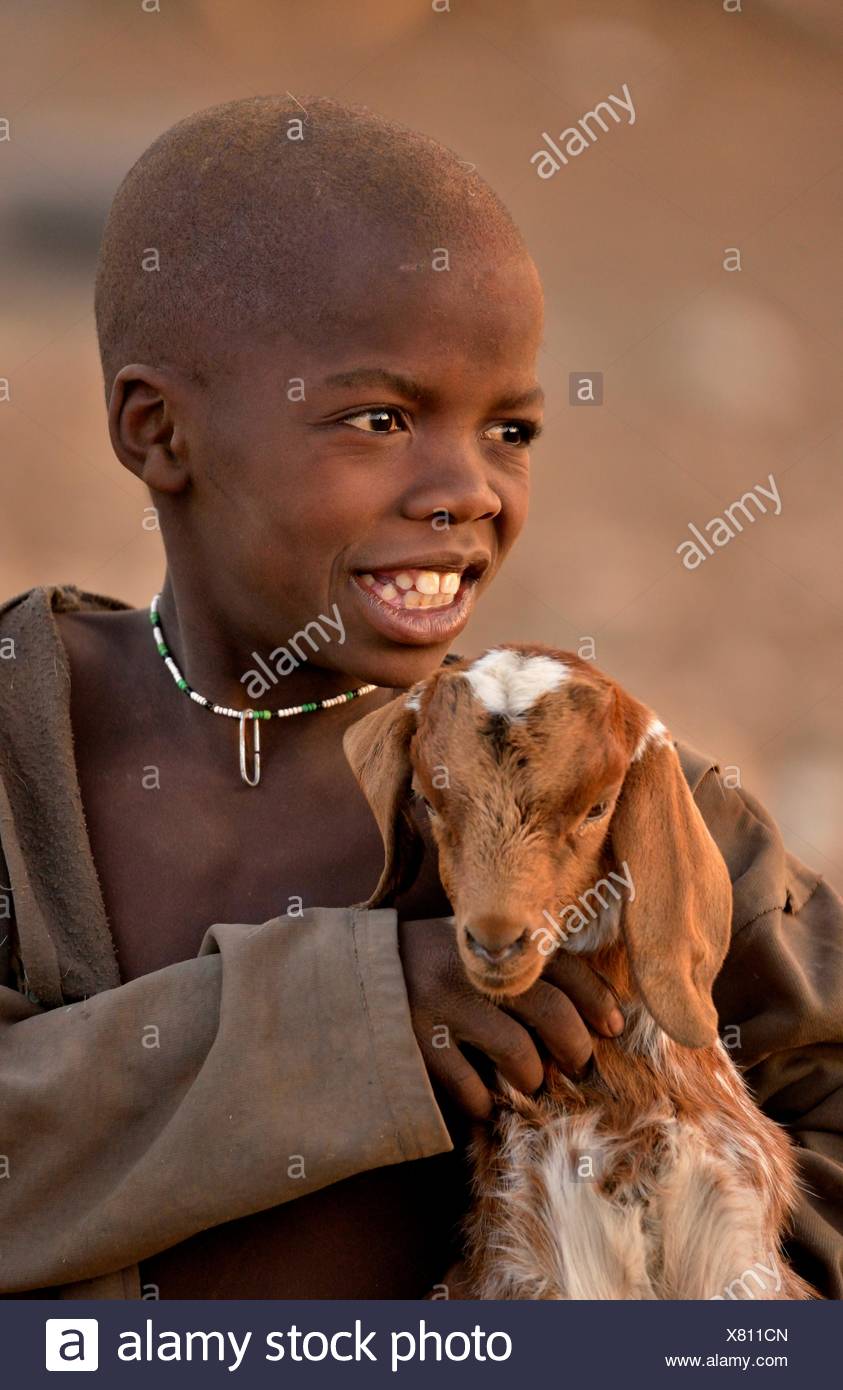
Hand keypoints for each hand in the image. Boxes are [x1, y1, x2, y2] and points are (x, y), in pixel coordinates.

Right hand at [398, 917, 623, 1121]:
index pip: (562, 967)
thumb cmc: (431, 965)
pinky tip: (484, 1102)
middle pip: (549, 1009)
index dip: (597, 1000)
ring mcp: (443, 1003)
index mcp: (493, 944)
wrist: (356, 971)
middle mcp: (472, 970)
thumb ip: (519, 968)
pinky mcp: (416, 1039)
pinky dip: (484, 1102)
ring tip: (528, 1082)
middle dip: (574, 1047)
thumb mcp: (475, 953)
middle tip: (578, 1066)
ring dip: (531, 1077)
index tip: (614, 1028)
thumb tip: (584, 1015)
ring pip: (517, 1051)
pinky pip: (469, 1085)